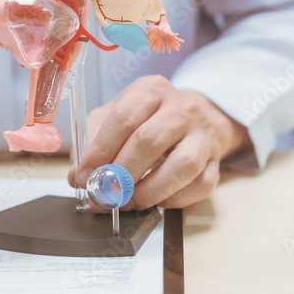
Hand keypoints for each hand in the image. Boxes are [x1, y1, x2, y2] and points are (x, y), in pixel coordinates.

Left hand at [68, 75, 250, 209]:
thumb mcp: (114, 116)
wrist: (191, 117)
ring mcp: (204, 134)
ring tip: (127, 202)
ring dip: (149, 191)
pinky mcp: (216, 159)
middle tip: (103, 196)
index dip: (100, 152)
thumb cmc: (145, 119)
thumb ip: (92, 142)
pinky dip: (175, 199)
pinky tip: (156, 202)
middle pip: (150, 142)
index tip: (84, 176)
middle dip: (121, 175)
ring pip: (182, 165)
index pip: (124, 119)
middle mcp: (182, 107)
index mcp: (151, 90)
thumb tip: (77, 177)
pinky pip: (201, 184)